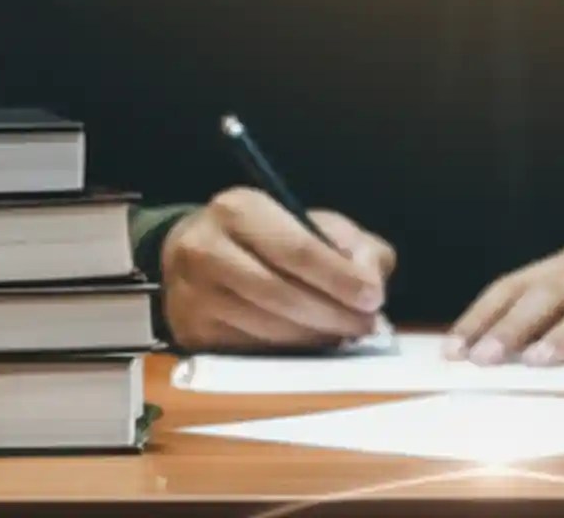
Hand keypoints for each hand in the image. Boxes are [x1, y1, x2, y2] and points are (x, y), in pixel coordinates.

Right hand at [161, 188, 396, 350]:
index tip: (373, 297)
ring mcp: (192, 295)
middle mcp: (205, 249)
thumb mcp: (312, 223)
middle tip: (365, 324)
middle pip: (280, 294)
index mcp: (239, 210)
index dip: (339, 277)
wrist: (199, 251)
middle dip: (332, 314)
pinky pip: (250, 351)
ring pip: (266, 328)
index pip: (296, 249)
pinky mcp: (190, 332)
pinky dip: (289, 353)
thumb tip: (369, 281)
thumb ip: (353, 245)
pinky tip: (310, 344)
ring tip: (343, 334)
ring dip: (314, 338)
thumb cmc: (268, 238)